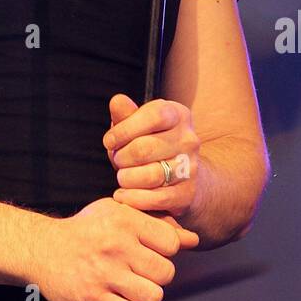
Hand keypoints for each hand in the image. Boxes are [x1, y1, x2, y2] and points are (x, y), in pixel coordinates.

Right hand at [32, 198, 198, 300]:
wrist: (43, 249)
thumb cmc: (87, 230)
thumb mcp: (119, 214)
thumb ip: (157, 224)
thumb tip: (193, 239)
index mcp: (124, 220)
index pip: (171, 242)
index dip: (168, 251)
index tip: (154, 253)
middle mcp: (115, 245)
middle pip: (165, 271)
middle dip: (159, 276)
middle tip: (145, 273)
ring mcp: (105, 274)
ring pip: (153, 296)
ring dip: (151, 297)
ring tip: (139, 290)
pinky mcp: (94, 299)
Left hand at [103, 93, 200, 219]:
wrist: (182, 173)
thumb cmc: (151, 143)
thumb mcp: (139, 125)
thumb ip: (126, 114)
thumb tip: (117, 101)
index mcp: (178, 115)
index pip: (152, 116)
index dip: (124, 130)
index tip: (109, 141)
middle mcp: (189, 139)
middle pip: (144, 149)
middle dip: (122, 157)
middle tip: (117, 160)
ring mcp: (191, 167)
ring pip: (151, 175)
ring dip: (127, 178)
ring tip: (122, 177)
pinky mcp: (188, 193)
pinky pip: (157, 198)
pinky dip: (133, 198)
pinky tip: (123, 195)